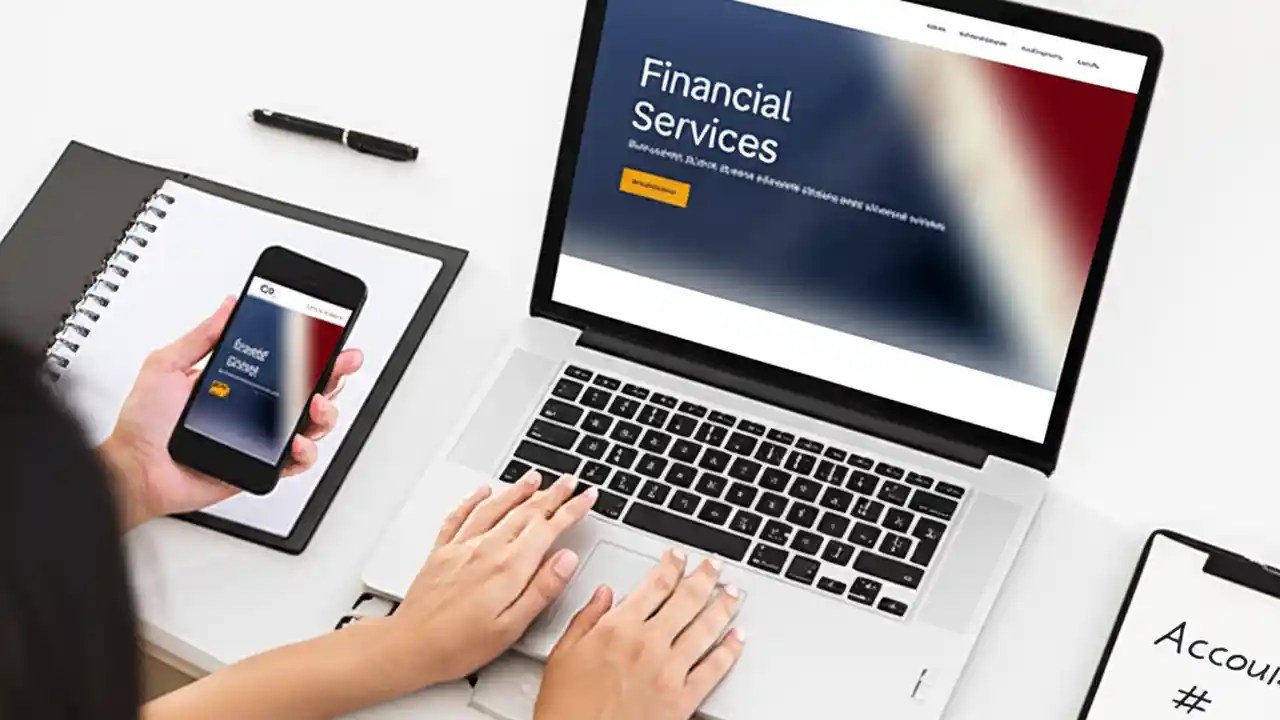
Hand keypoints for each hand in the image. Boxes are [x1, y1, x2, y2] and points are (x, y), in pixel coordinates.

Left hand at [101, 297, 363, 528]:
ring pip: (314, 423)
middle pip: (311, 388)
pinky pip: (298, 460)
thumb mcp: (167, 365)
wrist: (136, 469)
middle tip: (341, 363)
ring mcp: (263, 437)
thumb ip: (202, 336)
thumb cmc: (145, 425)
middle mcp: (257, 408)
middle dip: (334, 373)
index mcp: (240, 381)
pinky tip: (297, 442)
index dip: (313, 348)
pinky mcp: (263, 465)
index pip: (287, 361)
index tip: (329, 334)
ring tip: (316, 405)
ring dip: (325, 411)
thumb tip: (228, 306)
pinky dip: (306, 451)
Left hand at [382, 473, 597, 688]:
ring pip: (495, 507)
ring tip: (535, 478)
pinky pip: (460, 516)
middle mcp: (485, 549)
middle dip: (552, 494)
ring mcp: (462, 548)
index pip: (548, 528)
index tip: (587, 497)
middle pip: (525, 512)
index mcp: (508, 568)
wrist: (408, 647)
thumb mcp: (512, 627)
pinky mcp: (441, 552)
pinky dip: (474, 499)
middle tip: (570, 481)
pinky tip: (482, 491)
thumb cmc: (459, 645)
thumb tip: (567, 560)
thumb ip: (542, 589)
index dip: (571, 510)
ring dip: (518, 490)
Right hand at [534, 550, 745, 719]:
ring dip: (722, 606)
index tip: (678, 557)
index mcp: (617, 629)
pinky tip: (738, 639)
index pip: (654, 585)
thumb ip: (585, 620)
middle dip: (704, 578)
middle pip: (686, 600)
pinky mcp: (683, 700)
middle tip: (714, 566)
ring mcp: (669, 672)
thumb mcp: (562, 656)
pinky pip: (714, 668)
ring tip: (731, 593)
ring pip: (706, 628)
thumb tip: (603, 594)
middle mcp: (648, 645)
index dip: (670, 566)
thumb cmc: (566, 710)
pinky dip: (730, 650)